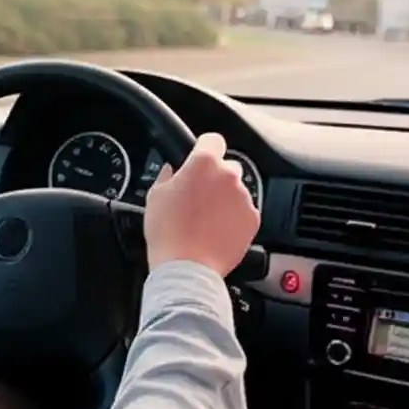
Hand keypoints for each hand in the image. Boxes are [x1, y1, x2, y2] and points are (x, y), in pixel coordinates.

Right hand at [144, 133, 258, 276]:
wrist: (187, 268)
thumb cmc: (167, 233)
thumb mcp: (155, 197)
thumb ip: (167, 176)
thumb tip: (172, 171)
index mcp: (203, 163)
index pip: (213, 140)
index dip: (205, 148)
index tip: (201, 157)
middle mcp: (228, 175)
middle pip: (227, 167)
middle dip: (215, 178)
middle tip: (199, 198)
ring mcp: (244, 198)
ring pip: (236, 191)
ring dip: (225, 199)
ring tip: (207, 220)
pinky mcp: (253, 219)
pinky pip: (244, 211)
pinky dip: (235, 218)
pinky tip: (217, 231)